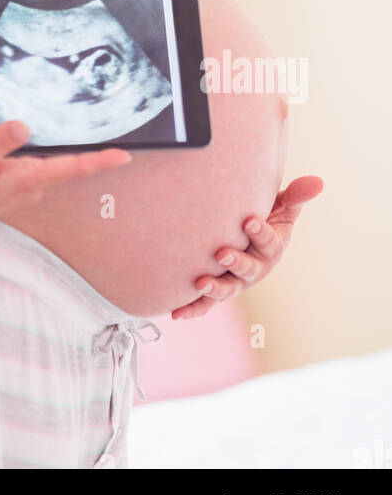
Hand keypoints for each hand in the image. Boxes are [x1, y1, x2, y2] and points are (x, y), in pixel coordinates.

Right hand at [0, 120, 132, 231]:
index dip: (98, 162)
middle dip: (88, 157)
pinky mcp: (4, 187)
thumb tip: (23, 125)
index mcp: (24, 179)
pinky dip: (39, 158)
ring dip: (63, 157)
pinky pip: (31, 171)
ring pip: (48, 170)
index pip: (70, 169)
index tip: (126, 156)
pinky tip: (35, 145)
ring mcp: (16, 189)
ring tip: (80, 134)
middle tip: (112, 141)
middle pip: (65, 169)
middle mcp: (26, 187)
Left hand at [171, 174, 323, 320]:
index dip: (260, 232)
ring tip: (200, 283)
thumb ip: (297, 195)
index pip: (268, 241)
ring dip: (215, 288)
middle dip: (237, 262)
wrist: (249, 231)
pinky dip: (193, 308)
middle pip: (249, 269)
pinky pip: (207, 302)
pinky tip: (177, 313)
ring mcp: (237, 280)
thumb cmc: (267, 216)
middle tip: (222, 253)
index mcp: (272, 247)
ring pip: (228, 288)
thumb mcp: (283, 205)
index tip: (249, 221)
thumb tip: (318, 181)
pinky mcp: (219, 288)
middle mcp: (256, 267)